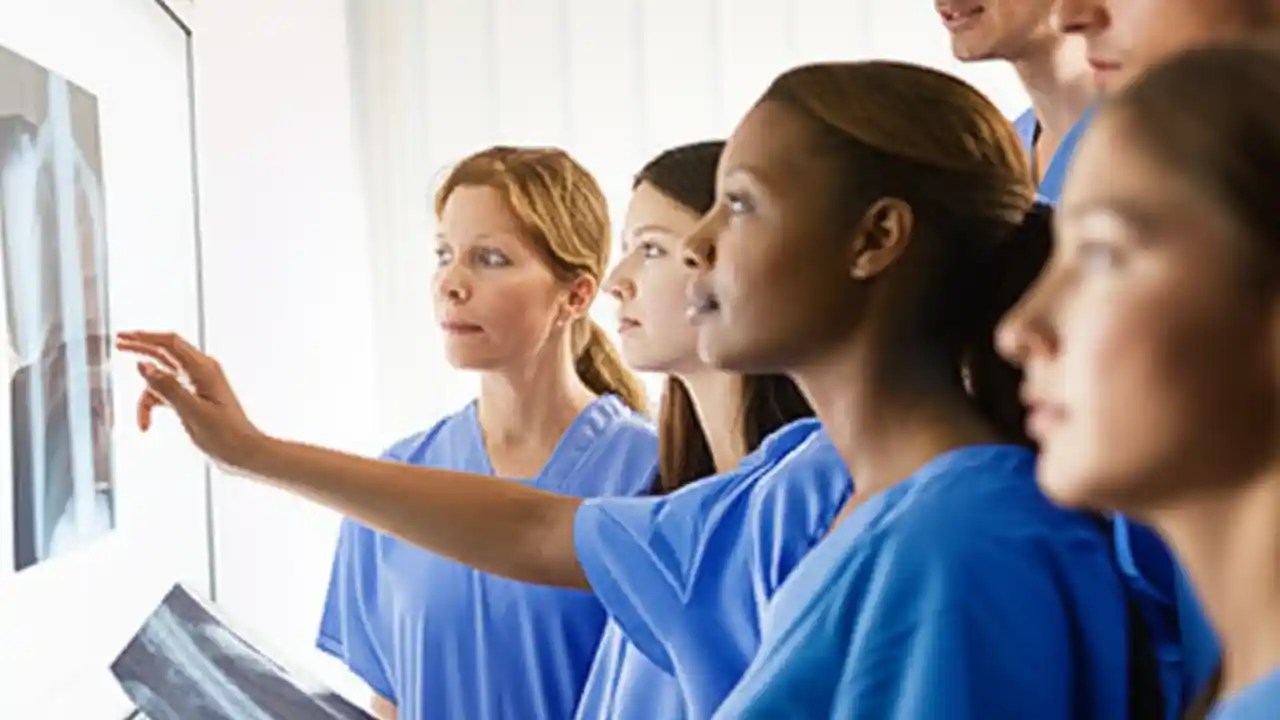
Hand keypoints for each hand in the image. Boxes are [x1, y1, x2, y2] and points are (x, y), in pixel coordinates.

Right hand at [115, 331, 266, 471]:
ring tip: (141, 421)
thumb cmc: (224, 434)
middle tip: (118, 344)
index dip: (144, 336)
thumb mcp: (192, 411)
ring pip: (163, 377)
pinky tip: (147, 426)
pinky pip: (168, 393)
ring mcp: (198, 384)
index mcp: (203, 369)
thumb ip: (167, 387)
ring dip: (147, 395)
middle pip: (166, 352)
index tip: (122, 336)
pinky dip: (155, 405)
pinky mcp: (195, 398)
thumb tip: (142, 365)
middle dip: (141, 348)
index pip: (170, 343)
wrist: (245, 453)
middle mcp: (201, 372)